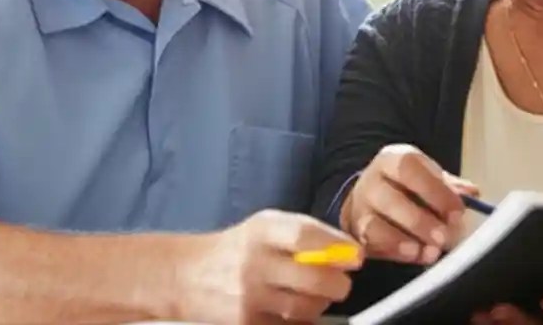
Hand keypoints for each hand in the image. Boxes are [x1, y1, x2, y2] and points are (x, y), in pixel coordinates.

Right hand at [182, 209, 362, 323]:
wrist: (187, 276)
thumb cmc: (239, 248)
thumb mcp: (265, 226)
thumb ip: (306, 233)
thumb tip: (349, 251)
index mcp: (263, 230)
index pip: (305, 235)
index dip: (337, 247)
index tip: (355, 256)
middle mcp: (255, 262)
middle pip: (312, 278)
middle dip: (338, 284)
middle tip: (340, 283)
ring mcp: (249, 296)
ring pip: (305, 308)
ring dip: (320, 304)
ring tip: (314, 295)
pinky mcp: (246, 323)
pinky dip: (300, 321)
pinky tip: (293, 310)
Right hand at [341, 144, 478, 264]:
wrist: (372, 200)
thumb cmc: (409, 187)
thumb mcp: (429, 179)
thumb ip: (449, 187)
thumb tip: (472, 193)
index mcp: (393, 159)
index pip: (409, 168)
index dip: (434, 191)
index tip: (457, 212)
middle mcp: (372, 180)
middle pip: (391, 199)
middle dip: (420, 221)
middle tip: (444, 237)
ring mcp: (360, 208)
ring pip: (376, 224)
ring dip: (405, 240)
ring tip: (430, 252)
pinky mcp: (356, 234)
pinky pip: (372, 245)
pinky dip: (395, 252)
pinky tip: (415, 256)